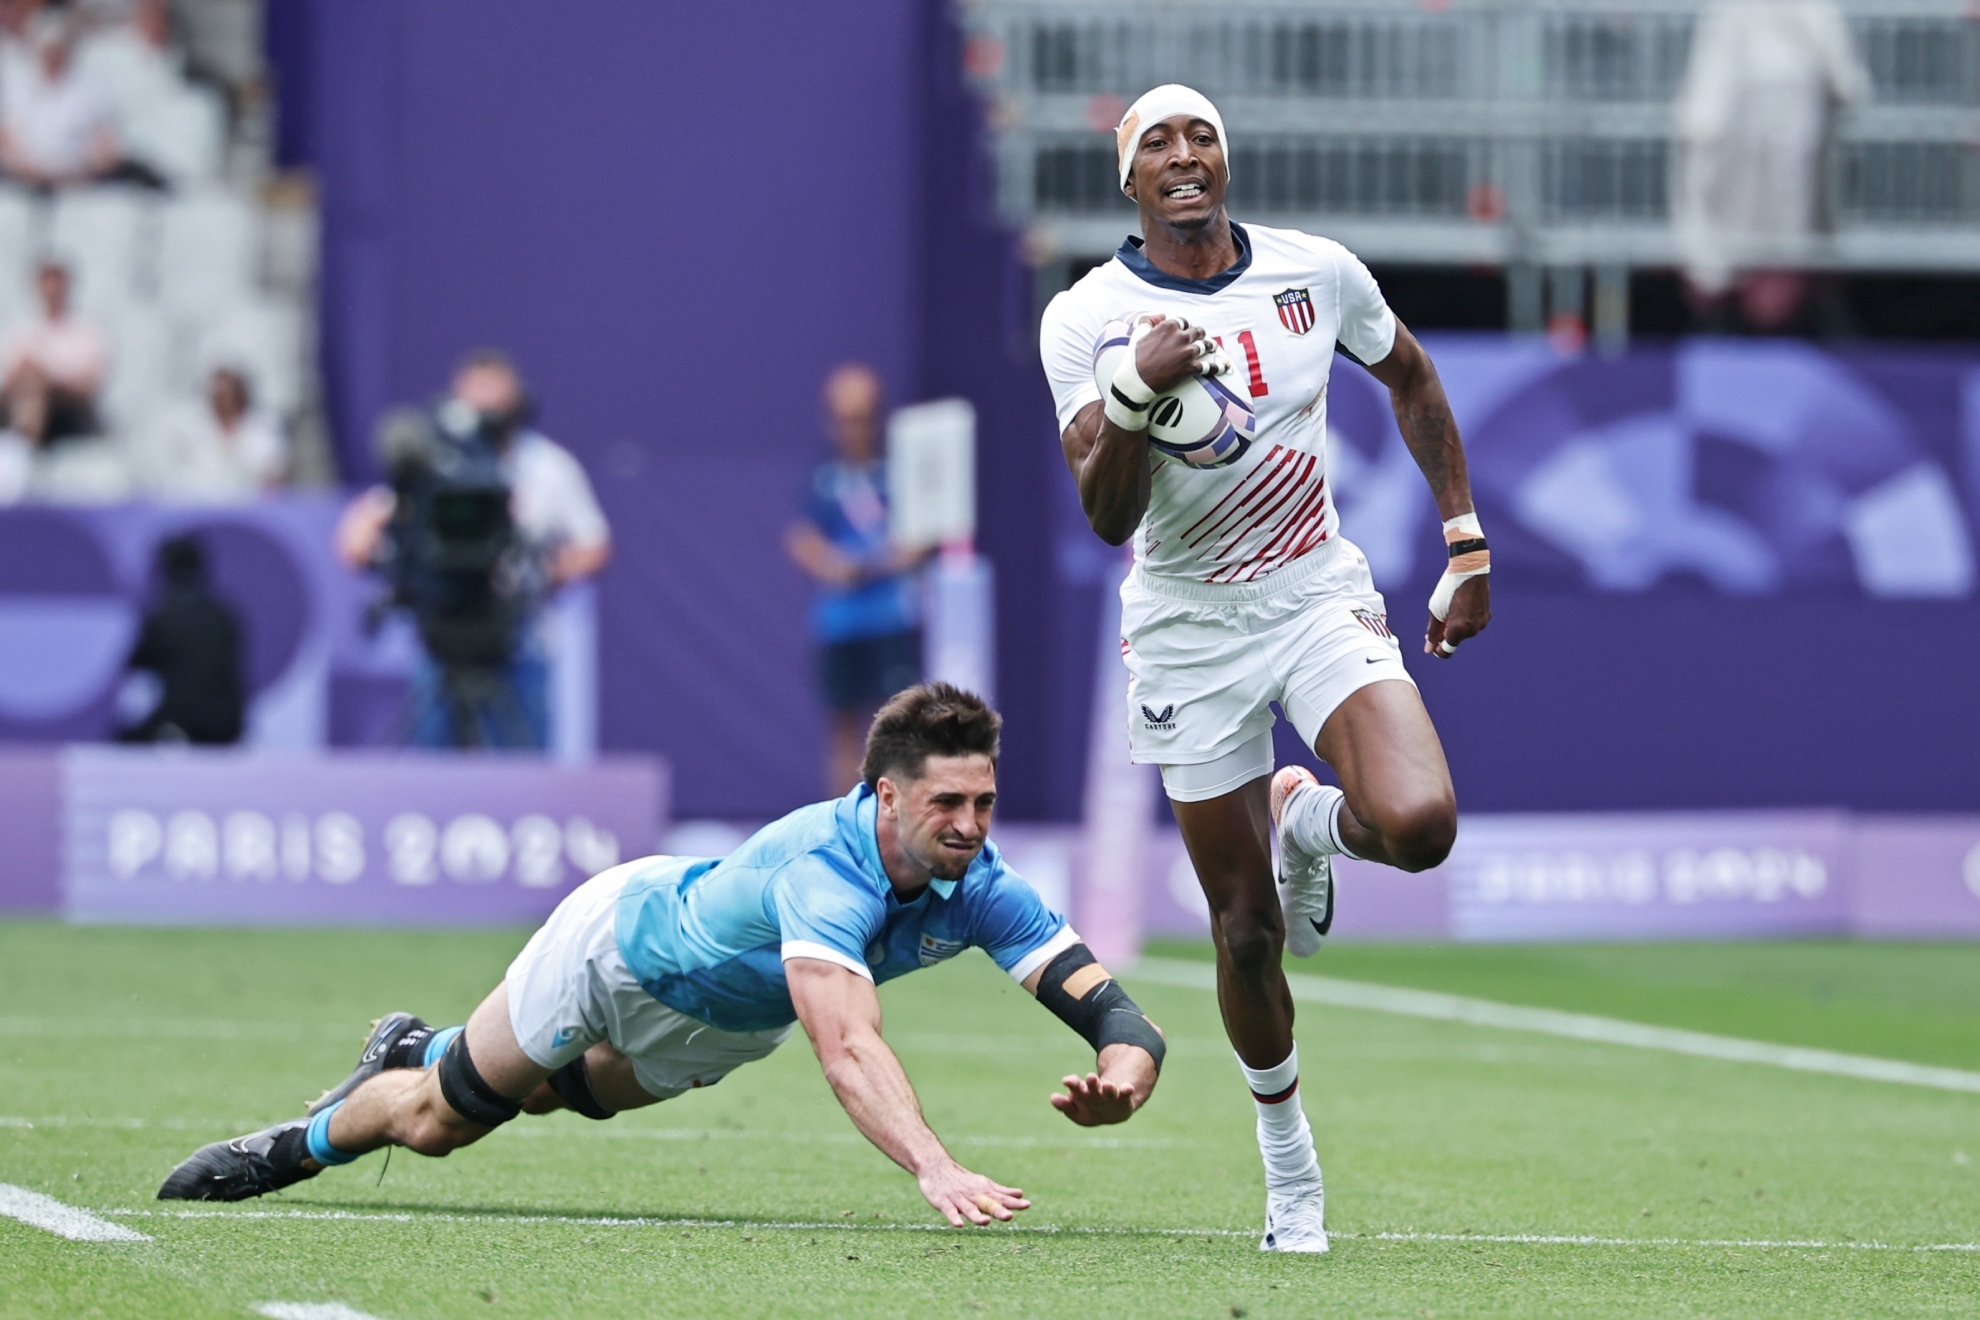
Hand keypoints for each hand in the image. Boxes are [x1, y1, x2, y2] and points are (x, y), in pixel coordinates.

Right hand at [915, 1158, 1029, 1226]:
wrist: (936, 1166)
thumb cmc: (962, 1179)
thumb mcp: (983, 1184)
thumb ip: (1001, 1192)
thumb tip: (1020, 1195)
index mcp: (984, 1191)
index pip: (1002, 1198)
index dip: (1014, 1203)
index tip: (1027, 1205)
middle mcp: (973, 1195)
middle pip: (987, 1204)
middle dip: (998, 1210)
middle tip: (1009, 1216)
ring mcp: (958, 1199)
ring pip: (969, 1209)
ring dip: (977, 1215)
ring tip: (986, 1221)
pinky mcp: (944, 1202)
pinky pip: (950, 1211)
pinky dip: (954, 1217)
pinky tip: (959, 1225)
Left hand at [1050, 1070, 1138, 1125]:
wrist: (1111, 1111)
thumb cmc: (1088, 1108)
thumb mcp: (1076, 1111)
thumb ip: (1065, 1105)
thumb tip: (1052, 1099)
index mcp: (1082, 1093)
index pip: (1076, 1087)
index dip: (1072, 1084)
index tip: (1066, 1080)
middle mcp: (1096, 1091)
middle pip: (1093, 1086)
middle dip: (1091, 1083)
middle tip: (1090, 1077)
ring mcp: (1110, 1094)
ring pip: (1109, 1090)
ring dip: (1109, 1087)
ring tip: (1108, 1084)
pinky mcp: (1123, 1097)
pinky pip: (1125, 1093)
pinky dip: (1126, 1090)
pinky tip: (1128, 1088)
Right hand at [1133, 315, 1213, 393]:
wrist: (1136, 379)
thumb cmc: (1136, 357)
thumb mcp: (1139, 332)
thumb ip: (1149, 319)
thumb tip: (1161, 315)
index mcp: (1169, 326)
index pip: (1183, 322)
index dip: (1186, 326)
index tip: (1187, 330)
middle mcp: (1181, 337)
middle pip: (1198, 331)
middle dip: (1200, 334)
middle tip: (1202, 337)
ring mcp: (1187, 352)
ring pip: (1206, 345)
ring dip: (1211, 345)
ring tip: (1213, 347)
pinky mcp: (1191, 367)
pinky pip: (1209, 366)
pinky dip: (1218, 367)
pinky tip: (1223, 367)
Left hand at [1425, 574, 1490, 657]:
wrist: (1470, 569)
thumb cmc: (1449, 588)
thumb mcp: (1435, 610)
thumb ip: (1433, 631)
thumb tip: (1429, 649)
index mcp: (1459, 629)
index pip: (1447, 650)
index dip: (1438, 650)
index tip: (1432, 644)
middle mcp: (1473, 629)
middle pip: (1455, 640)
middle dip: (1446, 633)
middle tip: (1439, 617)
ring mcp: (1482, 622)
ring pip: (1465, 632)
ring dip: (1456, 625)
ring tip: (1450, 607)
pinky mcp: (1487, 615)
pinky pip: (1473, 623)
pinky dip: (1465, 619)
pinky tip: (1460, 605)